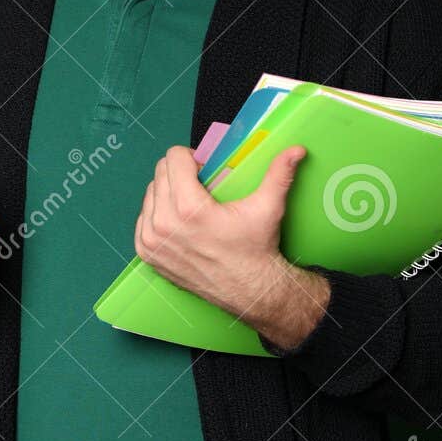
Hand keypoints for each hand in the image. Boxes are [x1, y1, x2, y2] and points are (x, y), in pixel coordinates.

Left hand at [134, 144, 325, 343]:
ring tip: (191, 202)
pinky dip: (158, 213)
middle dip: (180, 172)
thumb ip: (279, 174)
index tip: (204, 169)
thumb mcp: (268, 208)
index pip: (173, 158)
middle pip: (160, 173)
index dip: (192, 158)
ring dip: (168, 191)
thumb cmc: (256, 248)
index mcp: (188, 208)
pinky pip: (144, 217)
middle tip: (200, 185)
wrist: (250, 290)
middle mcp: (164, 223)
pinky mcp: (146, 253)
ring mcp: (152, 240)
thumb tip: (296, 149)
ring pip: (151, 193)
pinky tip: (178, 220)